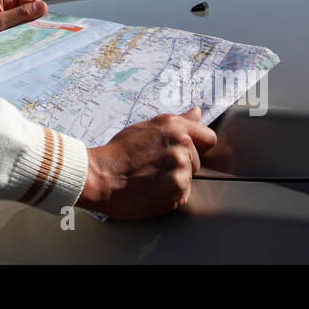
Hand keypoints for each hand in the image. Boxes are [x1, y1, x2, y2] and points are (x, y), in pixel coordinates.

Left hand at [0, 0, 48, 44]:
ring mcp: (4, 6)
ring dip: (21, 26)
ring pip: (23, 16)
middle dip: (28, 21)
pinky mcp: (2, 15)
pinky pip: (16, 21)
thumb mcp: (0, 22)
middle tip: (25, 33)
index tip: (38, 27)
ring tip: (15, 35)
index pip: (32, 1)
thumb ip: (22, 14)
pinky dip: (16, 29)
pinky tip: (12, 36)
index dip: (36, 14)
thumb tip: (43, 7)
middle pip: (28, 9)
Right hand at [76, 107, 217, 219]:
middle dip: (182, 164)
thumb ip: (177, 121)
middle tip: (155, 165)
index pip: (208, 137)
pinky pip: (182, 195)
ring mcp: (181, 170)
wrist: (100, 176)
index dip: (198, 145)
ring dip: (174, 180)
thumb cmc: (118, 151)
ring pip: (188, 178)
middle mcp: (182, 146)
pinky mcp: (178, 192)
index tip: (187, 151)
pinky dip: (169, 195)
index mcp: (175, 127)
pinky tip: (151, 189)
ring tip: (151, 178)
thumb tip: (197, 112)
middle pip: (198, 161)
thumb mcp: (147, 127)